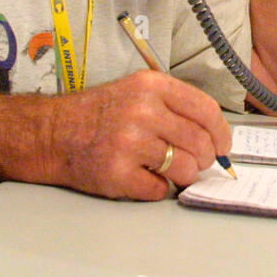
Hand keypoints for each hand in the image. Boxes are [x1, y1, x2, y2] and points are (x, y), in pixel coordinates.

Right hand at [31, 70, 231, 200]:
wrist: (53, 133)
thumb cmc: (101, 114)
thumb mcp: (138, 91)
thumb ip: (175, 107)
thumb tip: (216, 137)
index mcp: (152, 86)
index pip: (206, 110)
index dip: (222, 133)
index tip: (223, 146)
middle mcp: (142, 111)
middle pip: (200, 143)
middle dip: (204, 158)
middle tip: (195, 162)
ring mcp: (129, 143)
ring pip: (185, 169)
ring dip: (182, 176)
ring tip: (166, 170)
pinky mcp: (117, 173)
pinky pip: (159, 190)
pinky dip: (156, 188)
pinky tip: (142, 177)